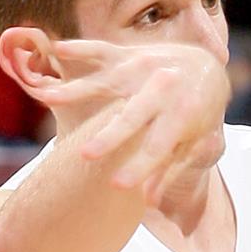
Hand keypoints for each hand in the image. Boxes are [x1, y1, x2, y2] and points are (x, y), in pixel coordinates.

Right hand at [31, 38, 230, 199]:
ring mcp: (142, 70)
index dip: (139, 167)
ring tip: (47, 97)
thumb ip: (170, 171)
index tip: (117, 186)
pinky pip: (101, 51)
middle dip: (109, 136)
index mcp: (181, 117)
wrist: (204, 67)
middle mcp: (161, 91)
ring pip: (106, 82)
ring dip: (76, 90)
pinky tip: (56, 49)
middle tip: (85, 155)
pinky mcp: (127, 56)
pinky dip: (79, 48)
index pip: (157, 148)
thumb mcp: (193, 144)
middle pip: (131, 118)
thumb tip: (150, 203)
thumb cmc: (197, 115)